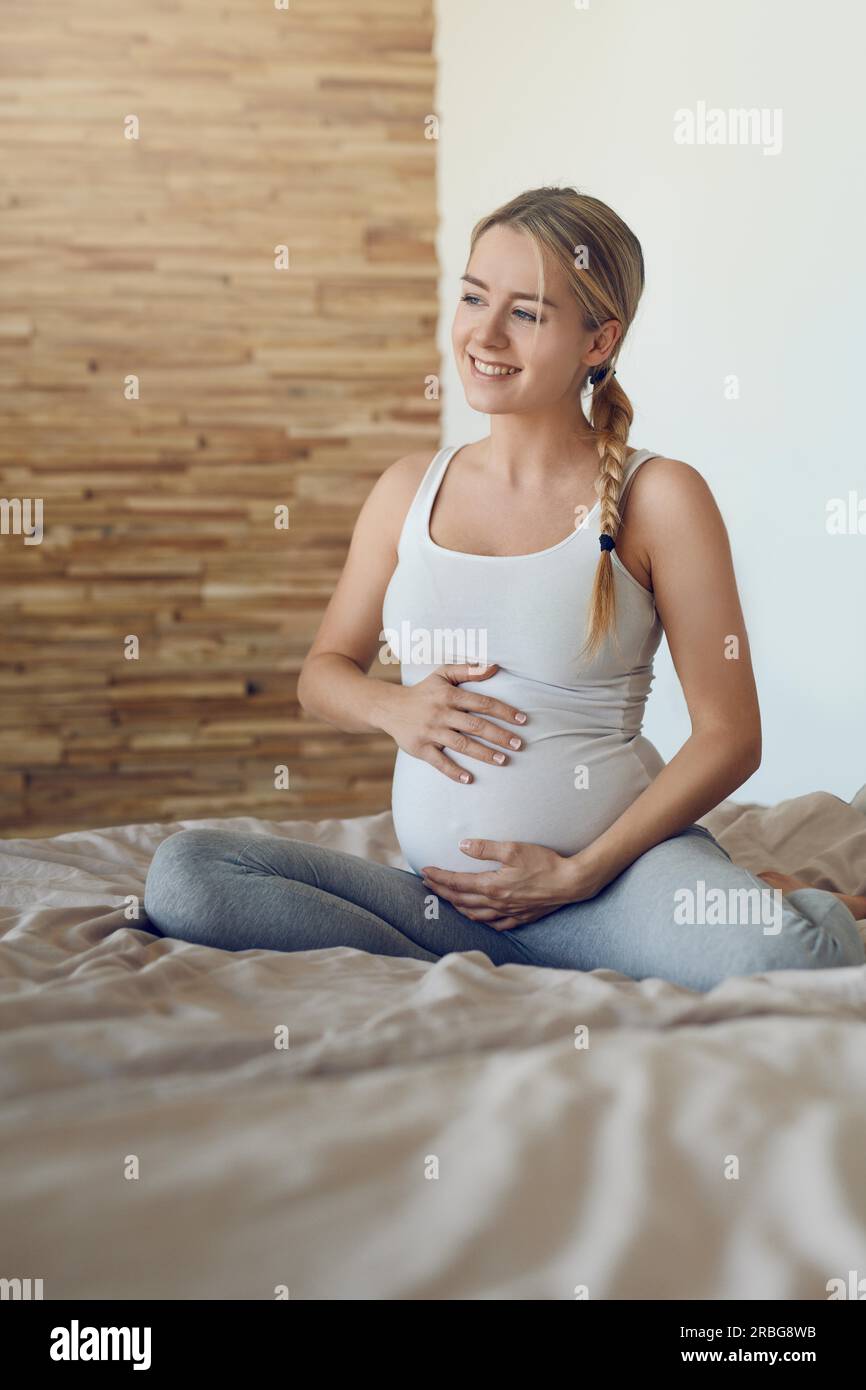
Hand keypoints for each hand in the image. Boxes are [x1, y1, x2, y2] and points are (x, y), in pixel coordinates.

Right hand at [379, 661, 526, 783]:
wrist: (389, 707)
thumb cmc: (424, 691)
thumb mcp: (443, 674)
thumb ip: (469, 669)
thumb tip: (495, 667)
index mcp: (449, 695)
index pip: (482, 703)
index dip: (504, 711)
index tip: (523, 720)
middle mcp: (441, 713)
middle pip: (475, 725)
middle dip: (499, 735)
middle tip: (519, 745)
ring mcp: (430, 732)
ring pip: (461, 744)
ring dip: (483, 754)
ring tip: (503, 761)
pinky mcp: (420, 748)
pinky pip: (438, 762)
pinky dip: (453, 771)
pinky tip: (469, 779)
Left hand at [420, 839, 598, 929]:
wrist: (571, 882)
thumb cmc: (544, 863)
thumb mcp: (513, 849)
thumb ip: (485, 848)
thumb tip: (462, 845)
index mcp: (492, 886)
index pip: (457, 882)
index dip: (439, 877)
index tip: (425, 872)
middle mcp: (496, 903)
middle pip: (461, 899)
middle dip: (442, 891)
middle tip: (427, 884)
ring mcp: (508, 912)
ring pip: (475, 914)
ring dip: (457, 906)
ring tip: (447, 898)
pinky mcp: (520, 917)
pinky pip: (494, 923)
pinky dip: (481, 919)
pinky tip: (479, 916)